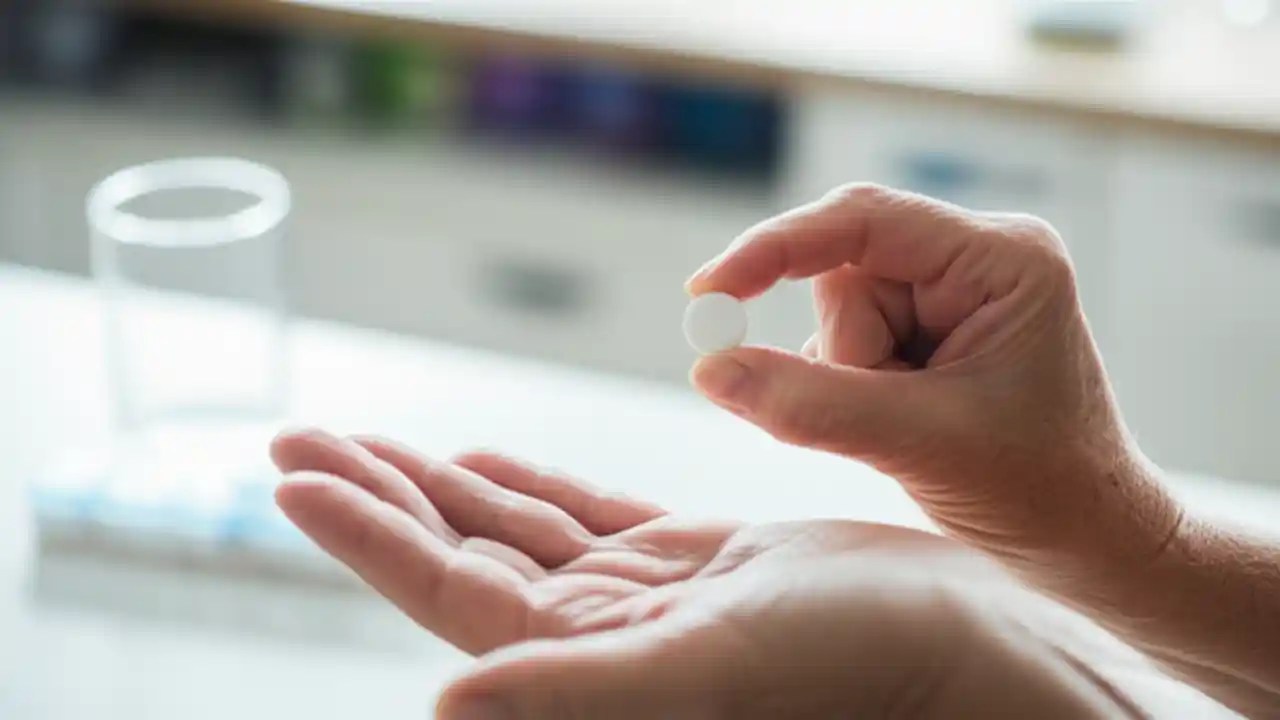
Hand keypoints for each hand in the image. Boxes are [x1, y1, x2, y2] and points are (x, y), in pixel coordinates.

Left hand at [268, 429, 1214, 719]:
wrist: (964, 648)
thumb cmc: (858, 664)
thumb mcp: (708, 666)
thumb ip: (573, 688)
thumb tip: (441, 700)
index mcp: (585, 662)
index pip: (441, 588)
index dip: (363, 531)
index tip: (291, 474)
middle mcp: (598, 636)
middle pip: (458, 552)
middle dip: (378, 493)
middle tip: (298, 434)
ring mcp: (642, 598)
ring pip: (513, 529)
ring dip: (438, 482)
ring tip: (366, 439)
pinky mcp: (691, 563)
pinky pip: (585, 518)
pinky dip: (530, 487)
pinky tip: (484, 462)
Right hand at [686, 184, 1177, 587]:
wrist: (1089, 545)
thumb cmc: (1039, 490)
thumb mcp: (920, 444)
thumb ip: (811, 406)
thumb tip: (709, 371)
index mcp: (1001, 258)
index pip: (862, 221)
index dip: (774, 249)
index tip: (706, 294)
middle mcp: (976, 259)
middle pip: (841, 275)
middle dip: (845, 355)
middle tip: (887, 418)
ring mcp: (953, 295)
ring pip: (836, 315)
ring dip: (850, 380)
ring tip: (915, 429)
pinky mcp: (930, 332)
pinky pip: (847, 346)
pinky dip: (852, 391)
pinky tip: (907, 427)